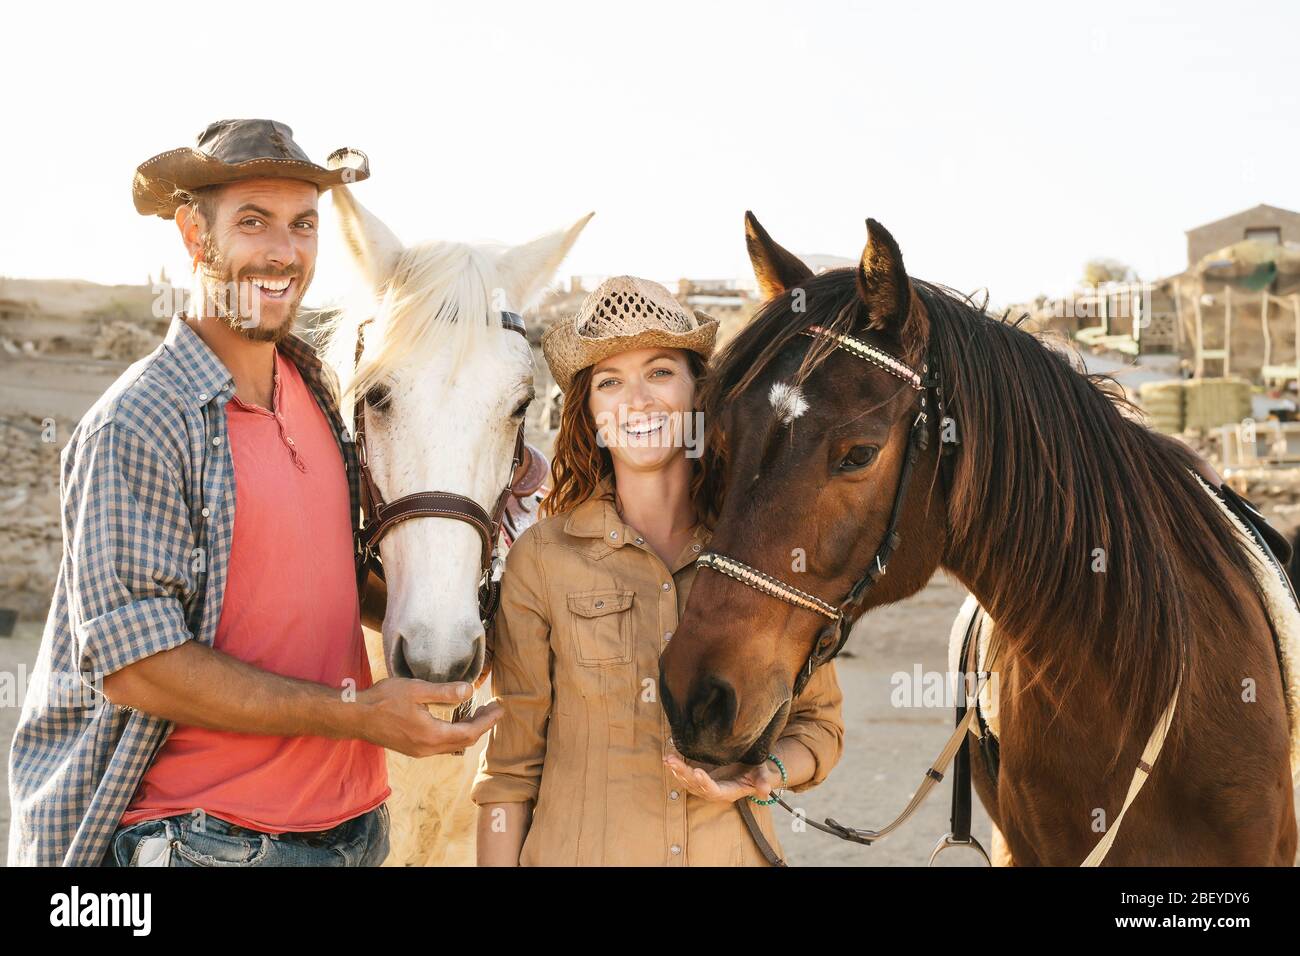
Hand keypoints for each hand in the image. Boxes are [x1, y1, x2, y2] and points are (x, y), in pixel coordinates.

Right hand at [356, 678, 501, 756]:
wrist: (355, 717)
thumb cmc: (383, 700)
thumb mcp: (416, 690)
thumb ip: (444, 692)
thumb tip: (470, 691)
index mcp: (432, 735)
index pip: (470, 732)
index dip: (487, 721)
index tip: (500, 709)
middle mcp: (428, 749)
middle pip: (465, 741)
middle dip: (482, 726)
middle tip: (492, 709)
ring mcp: (419, 751)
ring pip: (453, 745)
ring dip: (469, 731)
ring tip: (478, 713)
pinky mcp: (412, 749)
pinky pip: (442, 746)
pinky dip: (455, 734)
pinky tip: (454, 721)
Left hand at [663, 744, 779, 803]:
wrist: (751, 769)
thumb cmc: (757, 771)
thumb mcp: (762, 774)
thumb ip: (763, 781)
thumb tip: (766, 790)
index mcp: (728, 792)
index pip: (714, 791)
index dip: (705, 784)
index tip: (698, 772)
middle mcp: (713, 791)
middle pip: (695, 786)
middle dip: (683, 774)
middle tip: (672, 762)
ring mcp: (704, 785)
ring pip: (687, 781)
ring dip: (676, 771)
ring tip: (667, 759)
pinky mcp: (699, 776)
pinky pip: (685, 774)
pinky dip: (676, 767)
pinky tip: (668, 757)